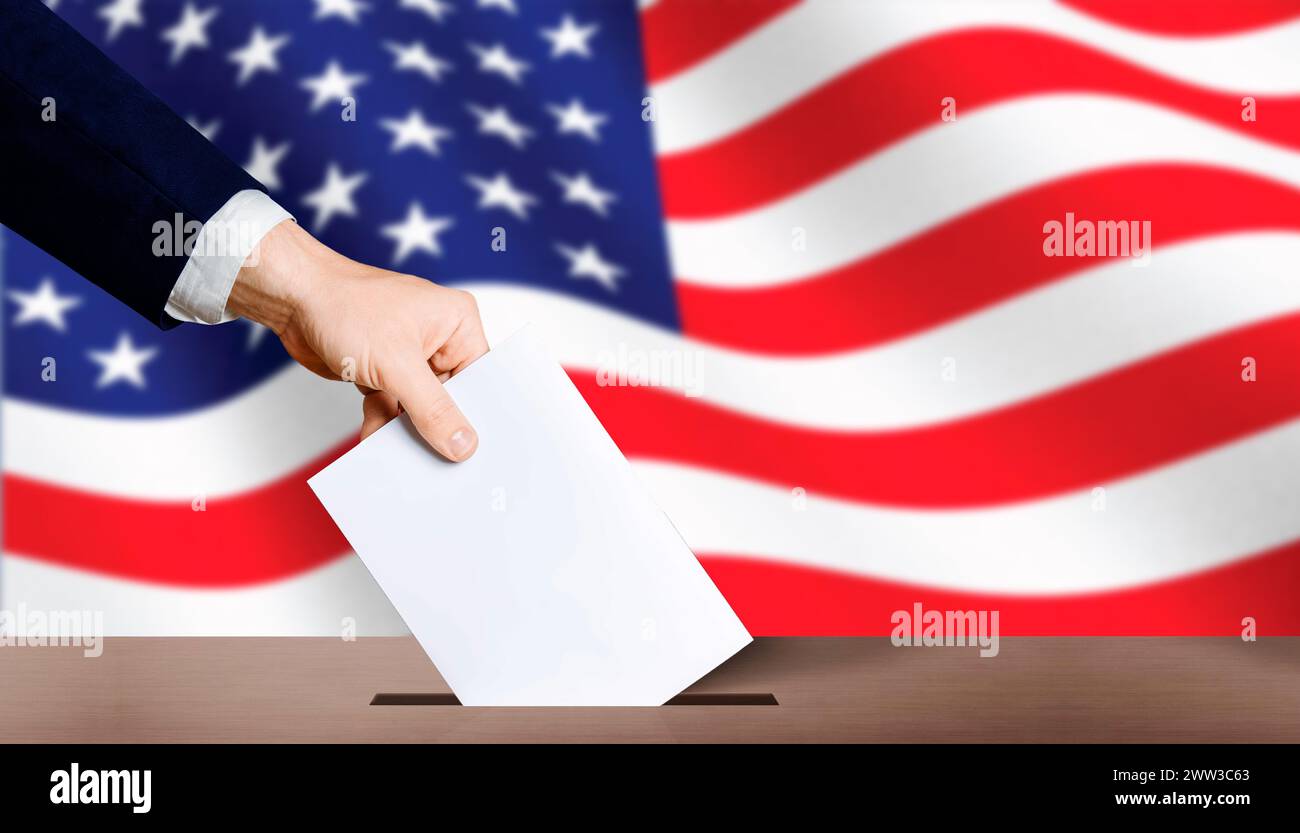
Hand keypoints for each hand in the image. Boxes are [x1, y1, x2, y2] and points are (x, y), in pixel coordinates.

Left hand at [227, 220, 487, 460]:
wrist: (292, 299)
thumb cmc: (345, 306)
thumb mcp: (397, 364)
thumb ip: (433, 409)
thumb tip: (463, 444)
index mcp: (457, 322)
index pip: (481, 379)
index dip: (478, 413)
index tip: (474, 449)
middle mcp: (438, 338)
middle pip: (451, 397)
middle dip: (437, 425)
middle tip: (438, 461)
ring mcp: (410, 356)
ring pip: (420, 407)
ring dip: (405, 429)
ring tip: (398, 453)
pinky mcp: (384, 371)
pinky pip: (394, 407)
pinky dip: (383, 423)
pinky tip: (374, 438)